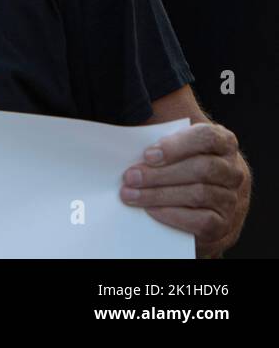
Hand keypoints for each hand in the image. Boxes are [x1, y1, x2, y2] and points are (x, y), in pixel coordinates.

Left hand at [121, 122, 249, 256]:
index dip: (177, 146)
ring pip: (199, 194)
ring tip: (131, 195)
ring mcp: (231, 198)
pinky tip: (152, 210)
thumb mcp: (176, 149)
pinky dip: (174, 215)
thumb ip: (161, 144)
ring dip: (160, 194)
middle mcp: (233, 170)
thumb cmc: (181, 167)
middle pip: (201, 168)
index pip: (207, 137)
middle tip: (131, 177)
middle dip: (161, 174)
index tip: (148, 155)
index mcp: (224, 143)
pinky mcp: (224, 223)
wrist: (203, 206)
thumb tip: (129, 146)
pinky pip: (202, 220)